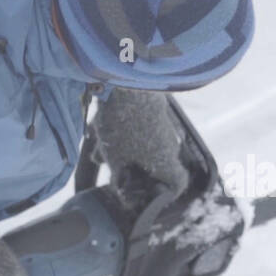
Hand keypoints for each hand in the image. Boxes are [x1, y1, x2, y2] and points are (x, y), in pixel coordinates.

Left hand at [93, 87, 189, 209]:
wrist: (126, 80)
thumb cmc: (123, 127)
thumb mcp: (116, 160)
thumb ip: (120, 179)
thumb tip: (122, 192)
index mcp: (166, 162)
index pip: (176, 184)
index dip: (164, 195)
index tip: (145, 196)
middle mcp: (168, 145)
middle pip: (155, 166)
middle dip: (131, 172)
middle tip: (112, 172)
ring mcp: (161, 125)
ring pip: (142, 146)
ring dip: (122, 152)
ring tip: (98, 149)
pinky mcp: (150, 109)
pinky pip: (137, 130)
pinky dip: (122, 134)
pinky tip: (100, 129)